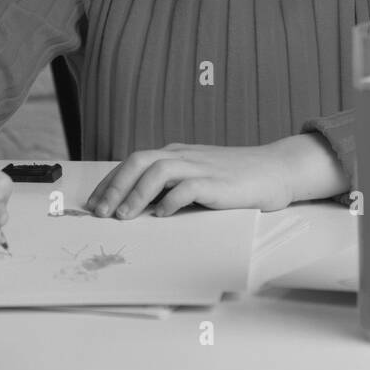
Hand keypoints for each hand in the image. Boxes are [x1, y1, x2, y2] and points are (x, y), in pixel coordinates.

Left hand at [86, 143, 295, 218]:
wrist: (276, 170)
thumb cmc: (236, 178)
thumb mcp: (198, 175)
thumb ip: (172, 184)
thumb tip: (138, 205)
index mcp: (177, 153)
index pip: (133, 161)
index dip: (110, 181)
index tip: (93, 203)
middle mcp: (185, 155)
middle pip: (139, 161)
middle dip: (115, 186)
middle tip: (100, 212)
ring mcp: (202, 167)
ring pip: (159, 170)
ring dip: (136, 193)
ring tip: (124, 216)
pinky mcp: (218, 182)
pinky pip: (188, 187)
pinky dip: (170, 200)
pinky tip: (162, 215)